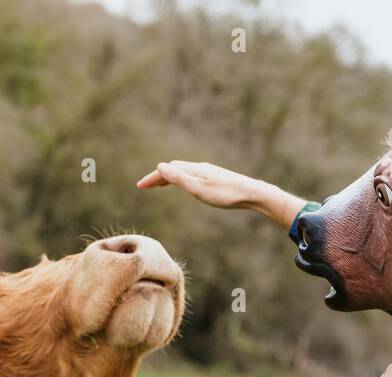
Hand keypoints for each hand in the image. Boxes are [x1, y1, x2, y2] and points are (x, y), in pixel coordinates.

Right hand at [136, 161, 305, 228]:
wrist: (252, 194)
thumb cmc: (226, 194)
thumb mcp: (198, 189)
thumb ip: (179, 179)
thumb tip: (160, 166)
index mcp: (194, 170)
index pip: (167, 171)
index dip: (152, 178)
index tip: (139, 186)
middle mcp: (200, 168)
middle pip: (173, 169)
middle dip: (158, 176)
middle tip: (145, 186)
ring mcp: (208, 172)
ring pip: (183, 171)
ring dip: (168, 177)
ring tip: (160, 185)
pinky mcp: (215, 178)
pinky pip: (192, 175)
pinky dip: (181, 179)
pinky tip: (185, 185)